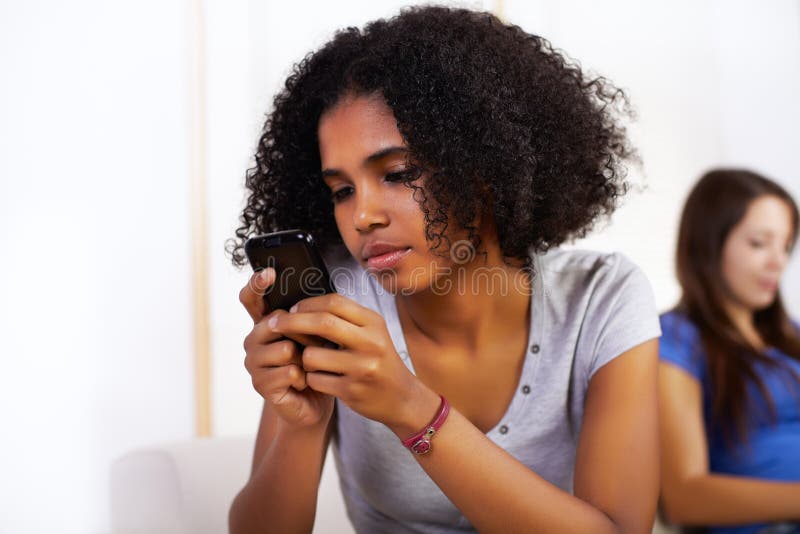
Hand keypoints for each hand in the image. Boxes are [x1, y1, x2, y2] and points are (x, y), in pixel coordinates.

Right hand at [239, 268, 333, 427]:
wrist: (316, 401)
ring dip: (305, 359)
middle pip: (276, 323)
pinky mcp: (261, 384)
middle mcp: (254, 339)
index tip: (270, 272)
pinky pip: (288, 372)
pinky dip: (304, 378)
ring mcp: (254, 362)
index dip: (257, 284)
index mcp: (266, 323)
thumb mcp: (317, 335)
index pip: (252, 298)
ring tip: (306, 367)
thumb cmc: (317, 364)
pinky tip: (303, 383)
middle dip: (304, 335)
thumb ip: (309, 316)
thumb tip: (314, 301)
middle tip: (313, 348)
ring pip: (284, 349)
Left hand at [268, 293, 437, 433]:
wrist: (401, 397)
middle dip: (292, 321)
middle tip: (274, 323)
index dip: (308, 304)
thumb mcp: (371, 333)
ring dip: (303, 358)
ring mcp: (361, 368)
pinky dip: (311, 378)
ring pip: (313, 355)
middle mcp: (370, 343)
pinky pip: (316, 379)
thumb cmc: (379, 360)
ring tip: (311, 361)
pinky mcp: (352, 390)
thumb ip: (344, 318)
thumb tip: (304, 306)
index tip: (292, 308)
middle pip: (322, 323)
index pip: (334, 302)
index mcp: (373, 323)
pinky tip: (321, 379)